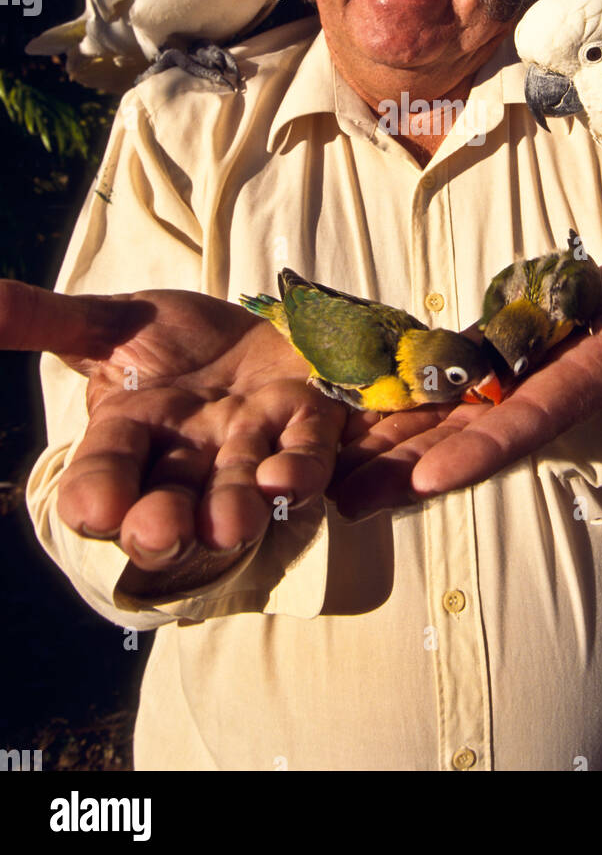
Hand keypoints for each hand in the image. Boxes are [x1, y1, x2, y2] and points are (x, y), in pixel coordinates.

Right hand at [1, 282, 342, 570]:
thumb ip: (43, 321)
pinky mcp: (305, 428)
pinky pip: (306, 454)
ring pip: (238, 493)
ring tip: (230, 523)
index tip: (96, 508)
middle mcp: (187, 460)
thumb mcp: (107, 323)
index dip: (96, 497)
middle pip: (168, 510)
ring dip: (234, 511)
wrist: (253, 321)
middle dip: (162, 527)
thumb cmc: (171, 338)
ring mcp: (248, 451)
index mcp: (130, 438)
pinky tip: (288, 479)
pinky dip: (300, 470)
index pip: (102, 479)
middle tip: (157, 533)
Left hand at [330, 256, 601, 517]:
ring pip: (431, 430)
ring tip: (318, 486)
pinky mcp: (467, 382)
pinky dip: (377, 424)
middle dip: (406, 470)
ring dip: (377, 459)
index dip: (485, 446)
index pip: (529, 419)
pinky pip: (419, 405)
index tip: (434, 474)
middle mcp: (527, 399)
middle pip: (463, 440)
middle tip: (344, 499)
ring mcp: (492, 396)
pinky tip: (327, 442)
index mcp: (574, 381)